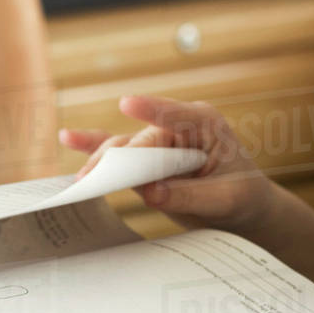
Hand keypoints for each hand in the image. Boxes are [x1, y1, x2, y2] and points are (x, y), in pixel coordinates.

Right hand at [59, 95, 277, 233]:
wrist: (245, 208)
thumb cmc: (242, 196)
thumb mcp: (225, 199)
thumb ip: (188, 195)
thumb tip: (149, 192)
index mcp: (204, 123)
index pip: (174, 114)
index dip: (150, 109)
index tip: (126, 104)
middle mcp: (177, 126)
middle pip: (140, 141)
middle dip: (119, 159)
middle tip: (97, 178)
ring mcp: (158, 141)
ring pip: (123, 149)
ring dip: (103, 163)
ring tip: (83, 179)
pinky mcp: (145, 158)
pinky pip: (116, 151)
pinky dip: (93, 146)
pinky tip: (69, 137)